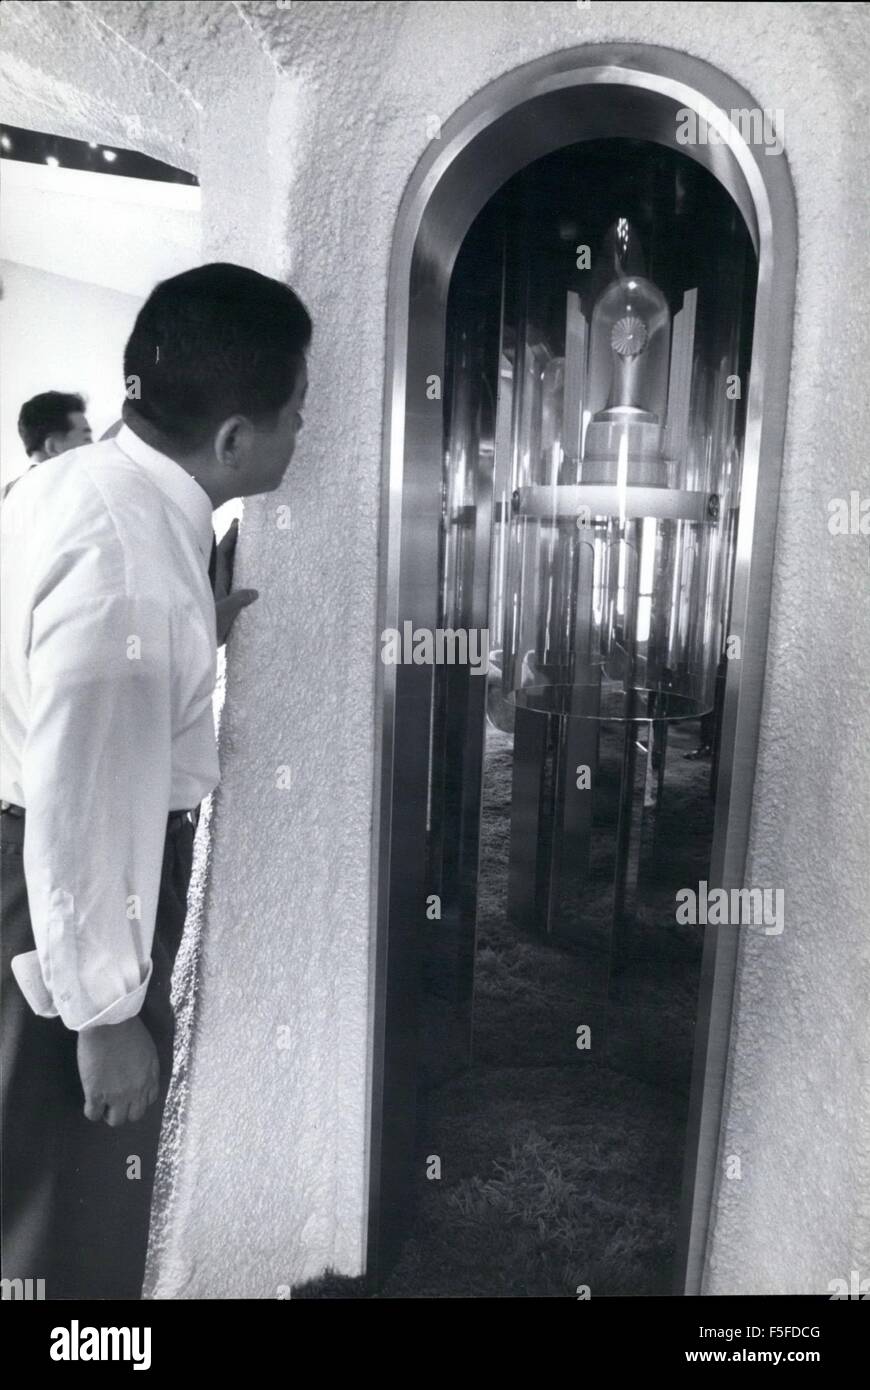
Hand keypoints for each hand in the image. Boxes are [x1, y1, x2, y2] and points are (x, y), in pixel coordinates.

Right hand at [77, 1016, 159, 1126]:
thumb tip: (141, 1078)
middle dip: (125, 1109)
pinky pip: (93, 1114)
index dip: (138, 1099)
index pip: (149, 1101)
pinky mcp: (96, 1094)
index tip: (129, 1095)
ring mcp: (116, 1094)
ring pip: (115, 1120)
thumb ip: (148, 1068)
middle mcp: (136, 1090)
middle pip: (134, 1115)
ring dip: (108, 1114)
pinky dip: (91, 1111)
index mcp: (150, 1078)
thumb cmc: (128, 1028)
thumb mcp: (149, 1049)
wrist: (109, 1022)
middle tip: (114, 1101)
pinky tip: (89, 1101)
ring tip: (101, 1103)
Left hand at [213, 518, 257, 643]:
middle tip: (251, 529)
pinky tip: (255, 576)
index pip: (223, 552)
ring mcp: (222, 592)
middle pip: (228, 557)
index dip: (230, 537)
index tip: (238, 523)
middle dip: (238, 543)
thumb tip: (254, 592)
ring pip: (232, 569)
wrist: (197, 646)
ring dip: (241, 558)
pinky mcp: (227, 603)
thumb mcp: (222, 614)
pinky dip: (244, 576)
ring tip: (256, 546)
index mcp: (216, 580)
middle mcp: (218, 583)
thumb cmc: (206, 629)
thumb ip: (237, 602)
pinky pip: (237, 584)